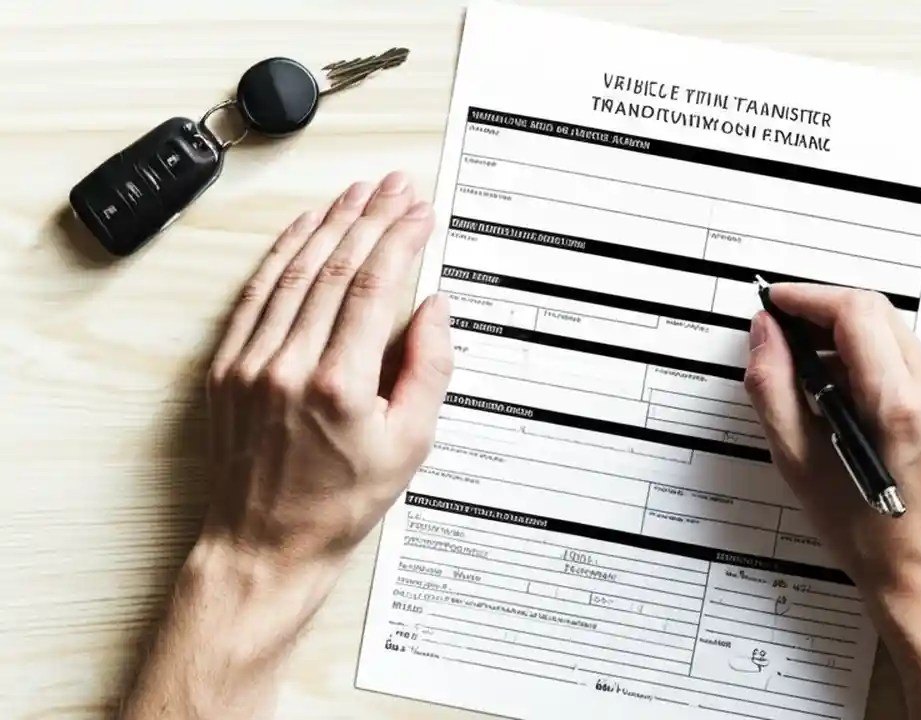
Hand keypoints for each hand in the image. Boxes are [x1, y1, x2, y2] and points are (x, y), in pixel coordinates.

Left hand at [203, 170, 452, 569]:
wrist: (264, 544)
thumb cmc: (337, 504)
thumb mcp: (411, 447)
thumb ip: (429, 371)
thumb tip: (434, 309)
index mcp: (339, 387)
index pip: (373, 289)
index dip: (400, 241)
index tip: (419, 213)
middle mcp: (288, 367)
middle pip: (334, 269)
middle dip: (370, 218)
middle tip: (396, 187)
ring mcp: (250, 364)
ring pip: (293, 272)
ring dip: (329, 225)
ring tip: (357, 193)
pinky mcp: (226, 369)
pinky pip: (255, 294)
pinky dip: (281, 254)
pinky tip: (304, 228)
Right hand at [744, 284, 920, 599]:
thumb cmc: (872, 536)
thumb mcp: (800, 463)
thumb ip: (774, 389)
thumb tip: (765, 336)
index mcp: (899, 404)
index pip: (854, 312)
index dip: (807, 298)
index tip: (776, 303)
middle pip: (876, 310)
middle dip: (823, 310)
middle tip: (783, 330)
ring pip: (892, 329)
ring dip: (846, 333)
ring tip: (806, 366)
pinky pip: (907, 355)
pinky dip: (869, 356)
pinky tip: (841, 389)